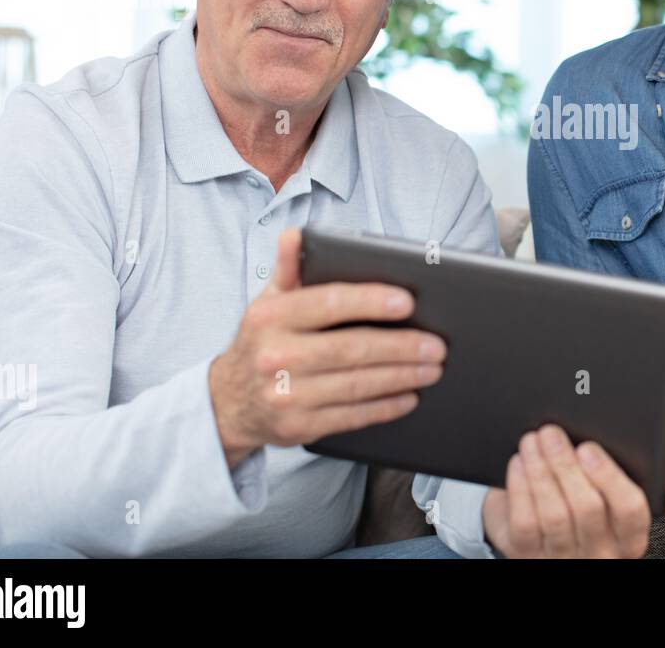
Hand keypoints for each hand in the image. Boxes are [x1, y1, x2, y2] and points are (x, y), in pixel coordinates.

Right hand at [209, 228, 446, 467]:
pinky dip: (385, 406)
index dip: (370, 301)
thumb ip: (289, 269)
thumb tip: (296, 235)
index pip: (328, 303)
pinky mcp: (298, 427)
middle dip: (401, 347)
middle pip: (351, 349)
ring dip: (402, 377)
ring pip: (357, 385)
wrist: (228, 402)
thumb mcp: (269, 302)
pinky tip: (409, 395)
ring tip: (432, 367)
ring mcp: (285, 396)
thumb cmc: (263, 340)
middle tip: (437, 344)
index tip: (407, 302)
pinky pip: (351, 416)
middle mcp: (275, 356)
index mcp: (271, 317)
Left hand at [481, 424, 664, 557]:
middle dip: (566, 464)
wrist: (545, 537)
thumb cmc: (591, 503)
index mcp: (630, 538)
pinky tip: (520, 464)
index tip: (589, 448)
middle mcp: (600, 554)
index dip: (608, 477)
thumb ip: (654, 488)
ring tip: (533, 441)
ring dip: (541, 471)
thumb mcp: (623, 498)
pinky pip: (525, 524)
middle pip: (586, 508)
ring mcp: (564, 559)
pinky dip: (521, 489)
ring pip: (554, 515)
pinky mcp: (528, 558)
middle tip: (551, 432)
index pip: (630, 510)